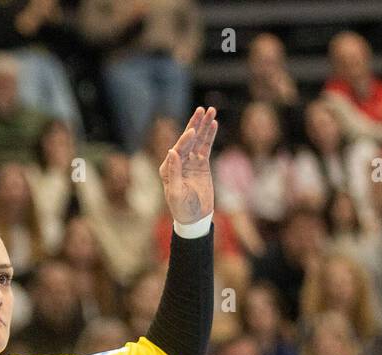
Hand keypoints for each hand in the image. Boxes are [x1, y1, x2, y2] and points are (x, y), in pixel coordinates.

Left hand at [160, 106, 217, 224]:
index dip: (185, 140)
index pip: (178, 150)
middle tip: (201, 109)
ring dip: (204, 126)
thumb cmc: (182, 208)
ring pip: (198, 140)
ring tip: (211, 110)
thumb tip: (172, 151)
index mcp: (168, 168)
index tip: (193, 131)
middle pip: (187, 139)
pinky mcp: (201, 163)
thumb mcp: (176, 193)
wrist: (195, 217)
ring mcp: (190, 161)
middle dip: (194, 124)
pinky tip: (214, 124)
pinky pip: (205, 147)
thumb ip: (174, 172)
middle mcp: (178, 161)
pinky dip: (210, 135)